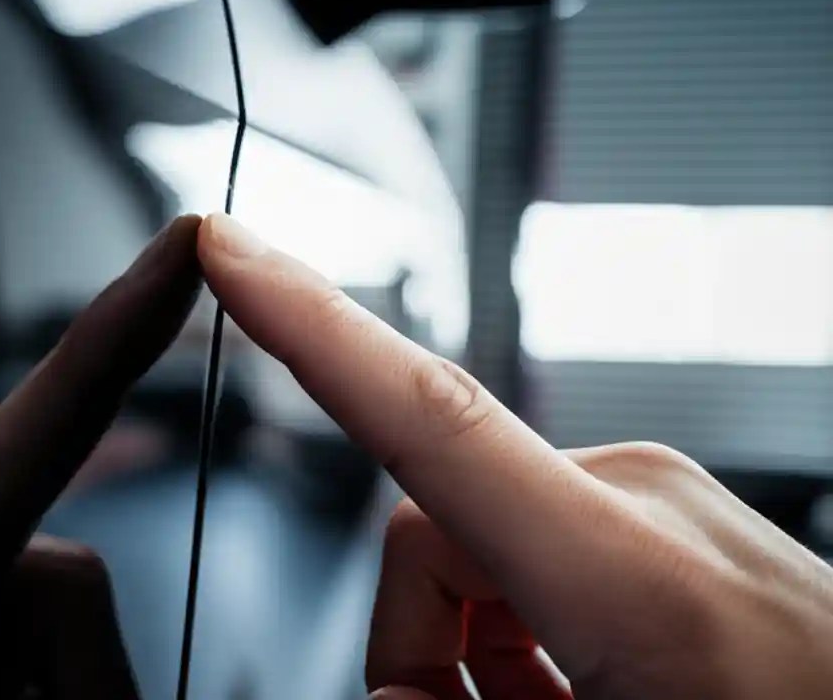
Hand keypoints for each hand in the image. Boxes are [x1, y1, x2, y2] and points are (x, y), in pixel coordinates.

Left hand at [0, 214, 204, 698]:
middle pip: (76, 580)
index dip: (104, 345)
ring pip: (65, 621)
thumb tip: (116, 688)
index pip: (14, 448)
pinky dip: (39, 685)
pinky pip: (33, 643)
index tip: (183, 242)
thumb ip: (45, 690)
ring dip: (64, 693)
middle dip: (92, 683)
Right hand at [197, 212, 832, 699]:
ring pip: (475, 544)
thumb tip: (394, 693)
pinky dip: (525, 636)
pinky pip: (538, 552)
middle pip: (428, 528)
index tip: (228, 247)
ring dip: (475, 650)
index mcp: (631, 569)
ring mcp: (663, 505)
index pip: (425, 412)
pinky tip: (582, 695)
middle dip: (417, 646)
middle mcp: (642, 501)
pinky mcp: (673, 522)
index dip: (307, 322)